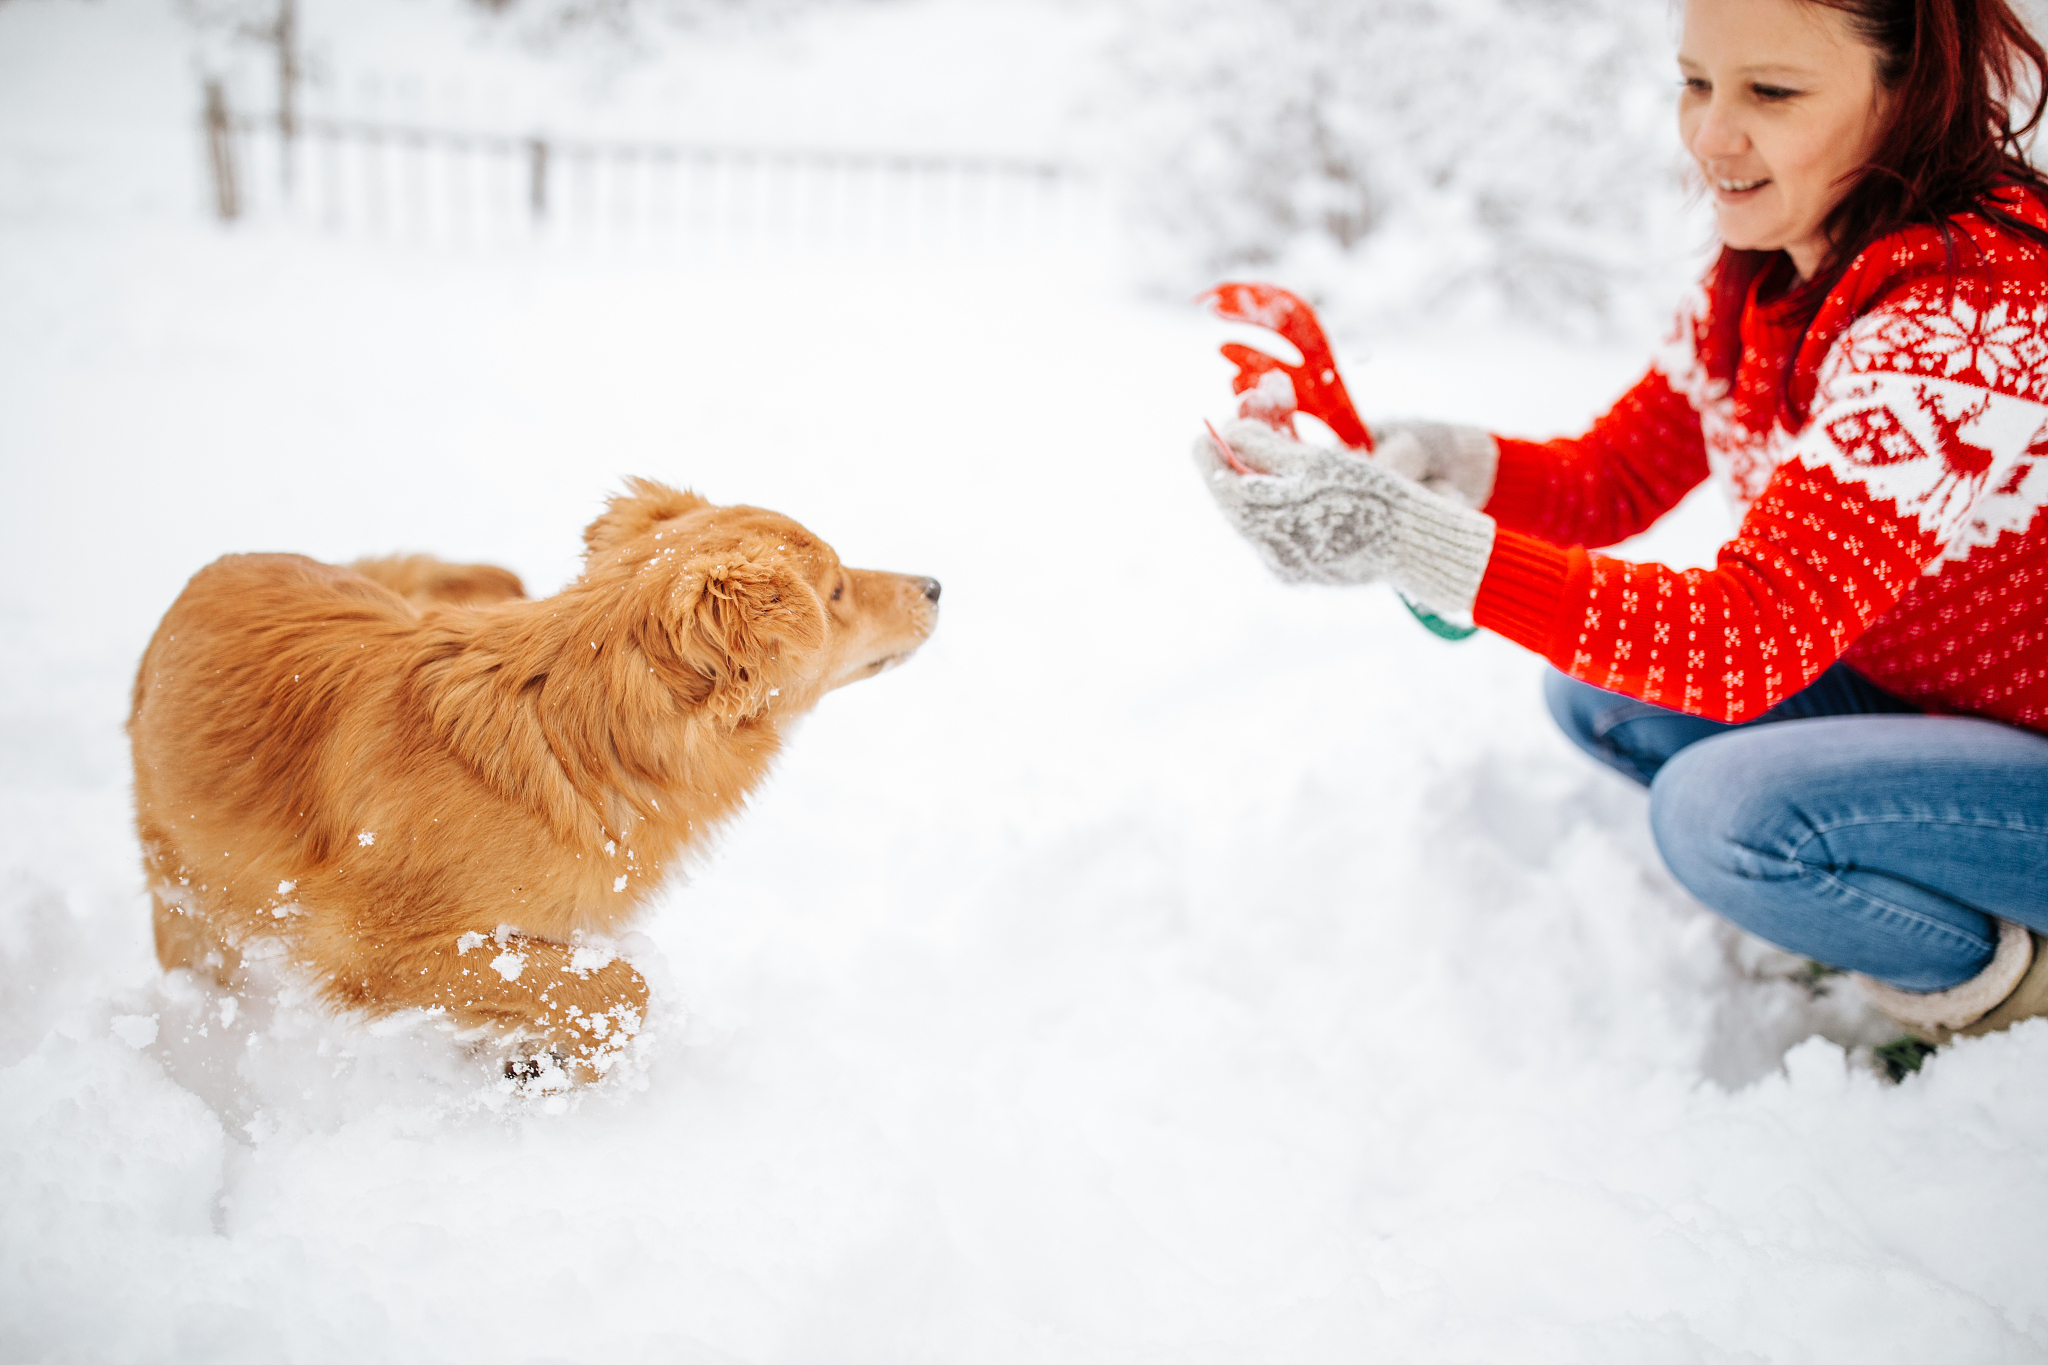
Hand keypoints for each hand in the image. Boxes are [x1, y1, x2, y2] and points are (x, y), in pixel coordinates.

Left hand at [1193, 420, 1495, 612]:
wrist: (1418, 544)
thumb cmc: (1373, 496)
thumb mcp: (1317, 462)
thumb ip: (1265, 447)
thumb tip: (1228, 435)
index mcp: (1272, 528)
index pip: (1224, 487)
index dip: (1211, 455)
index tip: (1204, 431)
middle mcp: (1273, 555)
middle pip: (1239, 501)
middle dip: (1239, 461)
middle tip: (1237, 431)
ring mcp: (1289, 566)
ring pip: (1257, 514)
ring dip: (1259, 477)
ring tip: (1267, 445)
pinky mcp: (1305, 570)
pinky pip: (1277, 529)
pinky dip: (1277, 500)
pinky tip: (1287, 477)